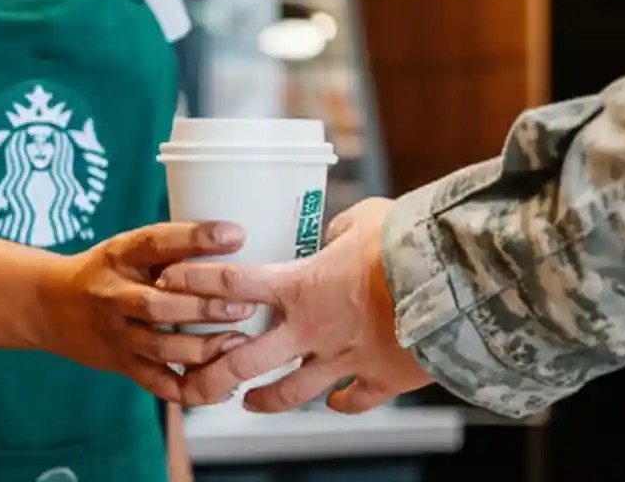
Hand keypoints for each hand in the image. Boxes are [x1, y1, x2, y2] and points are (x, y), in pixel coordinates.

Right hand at [35, 221, 255, 403]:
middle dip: (204, 307)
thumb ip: (172, 246)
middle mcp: (114, 295)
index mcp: (120, 255)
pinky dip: (189, 389)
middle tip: (245, 305)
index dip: (196, 238)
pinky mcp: (122, 364)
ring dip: (202, 349)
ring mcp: (116, 334)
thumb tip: (238, 236)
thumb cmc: (108, 270)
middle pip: (159, 305)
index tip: (236, 235)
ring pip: (160, 347)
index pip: (157, 242)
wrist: (50, 305)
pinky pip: (156, 382)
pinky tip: (221, 386)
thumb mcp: (129, 248)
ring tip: (237, 343)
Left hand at [159, 199, 432, 413]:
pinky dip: (340, 404)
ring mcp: (344, 360)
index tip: (167, 284)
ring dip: (264, 401)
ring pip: (289, 393)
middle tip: (189, 386)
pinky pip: (351, 401)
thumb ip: (341, 228)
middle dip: (209, 379)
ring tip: (249, 403)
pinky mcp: (380, 380)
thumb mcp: (367, 219)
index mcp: (300, 285)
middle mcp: (312, 329)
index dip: (193, 283)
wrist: (458, 286)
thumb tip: (334, 232)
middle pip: (242, 362)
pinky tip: (333, 403)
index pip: (229, 283)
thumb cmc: (411, 242)